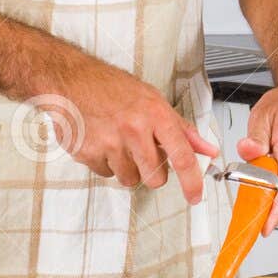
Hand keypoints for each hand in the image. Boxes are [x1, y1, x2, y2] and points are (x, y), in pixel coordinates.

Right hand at [38, 54, 218, 203]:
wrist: (70, 81)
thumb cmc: (112, 88)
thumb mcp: (152, 100)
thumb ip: (182, 129)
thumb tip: (207, 150)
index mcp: (155, 114)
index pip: (181, 156)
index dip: (192, 181)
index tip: (195, 196)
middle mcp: (134, 129)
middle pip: (155, 178)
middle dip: (152, 172)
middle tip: (142, 152)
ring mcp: (109, 143)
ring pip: (129, 179)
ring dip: (127, 167)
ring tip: (118, 141)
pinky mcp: (88, 153)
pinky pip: (106, 174)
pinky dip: (105, 163)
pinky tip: (101, 141)